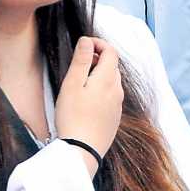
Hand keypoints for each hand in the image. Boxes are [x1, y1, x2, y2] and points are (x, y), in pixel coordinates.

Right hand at [54, 38, 122, 163]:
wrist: (82, 149)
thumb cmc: (73, 117)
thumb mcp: (72, 84)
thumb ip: (81, 60)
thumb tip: (87, 41)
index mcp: (108, 79)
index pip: (111, 51)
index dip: (98, 43)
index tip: (84, 44)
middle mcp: (117, 90)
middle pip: (112, 66)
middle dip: (98, 58)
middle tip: (80, 62)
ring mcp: (117, 105)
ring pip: (112, 81)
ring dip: (100, 74)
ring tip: (81, 81)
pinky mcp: (114, 117)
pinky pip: (111, 97)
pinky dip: (102, 90)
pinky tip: (87, 100)